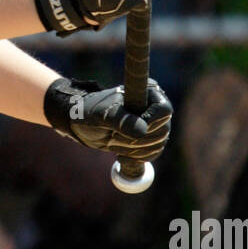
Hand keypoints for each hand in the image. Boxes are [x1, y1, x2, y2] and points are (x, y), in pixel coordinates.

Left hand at [43, 76, 172, 161]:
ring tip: (113, 140)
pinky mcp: (149, 139)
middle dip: (135, 139)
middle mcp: (155, 107)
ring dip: (133, 149)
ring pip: (157, 144)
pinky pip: (153, 153)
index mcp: (148, 91)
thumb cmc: (90, 112)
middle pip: (162, 131)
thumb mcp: (101, 114)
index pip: (164, 110)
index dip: (149, 123)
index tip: (127, 127)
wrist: (83, 125)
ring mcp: (154, 124)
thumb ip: (121, 120)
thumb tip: (143, 131)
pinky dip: (136, 157)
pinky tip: (120, 154)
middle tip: (113, 135)